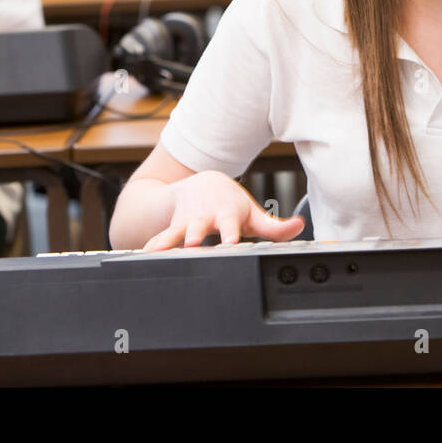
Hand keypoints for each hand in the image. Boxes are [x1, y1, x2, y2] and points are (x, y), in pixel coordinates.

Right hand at [142, 169, 304, 249]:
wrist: (202, 185)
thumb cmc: (231, 205)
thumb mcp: (253, 215)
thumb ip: (274, 227)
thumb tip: (299, 226)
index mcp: (226, 216)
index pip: (230, 227)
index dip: (230, 236)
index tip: (230, 244)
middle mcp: (204, 219)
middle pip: (198, 230)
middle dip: (195, 238)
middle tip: (193, 245)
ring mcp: (185, 224)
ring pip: (174, 234)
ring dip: (168, 242)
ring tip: (157, 253)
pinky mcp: (170, 229)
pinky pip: (159, 239)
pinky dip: (151, 247)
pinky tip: (142, 257)